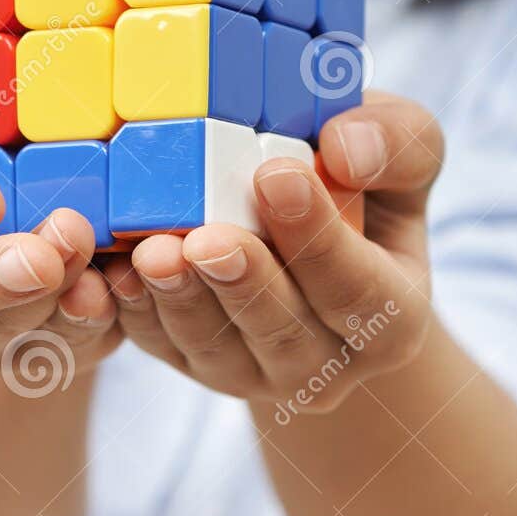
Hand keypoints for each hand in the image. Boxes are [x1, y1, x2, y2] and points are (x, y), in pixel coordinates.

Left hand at [101, 92, 442, 412]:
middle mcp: (327, 363)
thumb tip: (346, 153)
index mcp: (390, 317)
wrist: (310, 226)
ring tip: (153, 252)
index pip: (360, 289)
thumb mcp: (404, 148)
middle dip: (243, 284)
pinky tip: (112, 269)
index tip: (278, 177)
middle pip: (284, 334)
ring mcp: (255, 373)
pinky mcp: (193, 363)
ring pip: (214, 347)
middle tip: (205, 238)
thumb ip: (398, 143)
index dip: (320, 240)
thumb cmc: (360, 177)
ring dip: (180, 300)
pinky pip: (160, 345)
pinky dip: (134, 310)